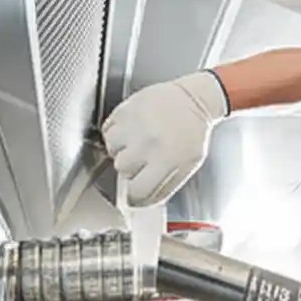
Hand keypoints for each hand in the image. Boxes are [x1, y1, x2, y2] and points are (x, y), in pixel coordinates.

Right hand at [101, 71, 228, 206]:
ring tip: (137, 141)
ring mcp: (135, 125)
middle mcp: (148, 143)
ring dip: (122, 149)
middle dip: (132, 167)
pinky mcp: (125, 110)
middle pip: (122, 170)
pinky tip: (131, 130)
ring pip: (112, 151)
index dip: (135, 196)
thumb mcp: (188, 164)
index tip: (134, 194)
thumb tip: (143, 202)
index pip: (138, 191)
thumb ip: (166, 186)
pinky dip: (116, 133)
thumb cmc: (192, 131)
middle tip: (143, 157)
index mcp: (167, 160)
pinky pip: (108, 131)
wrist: (193, 98)